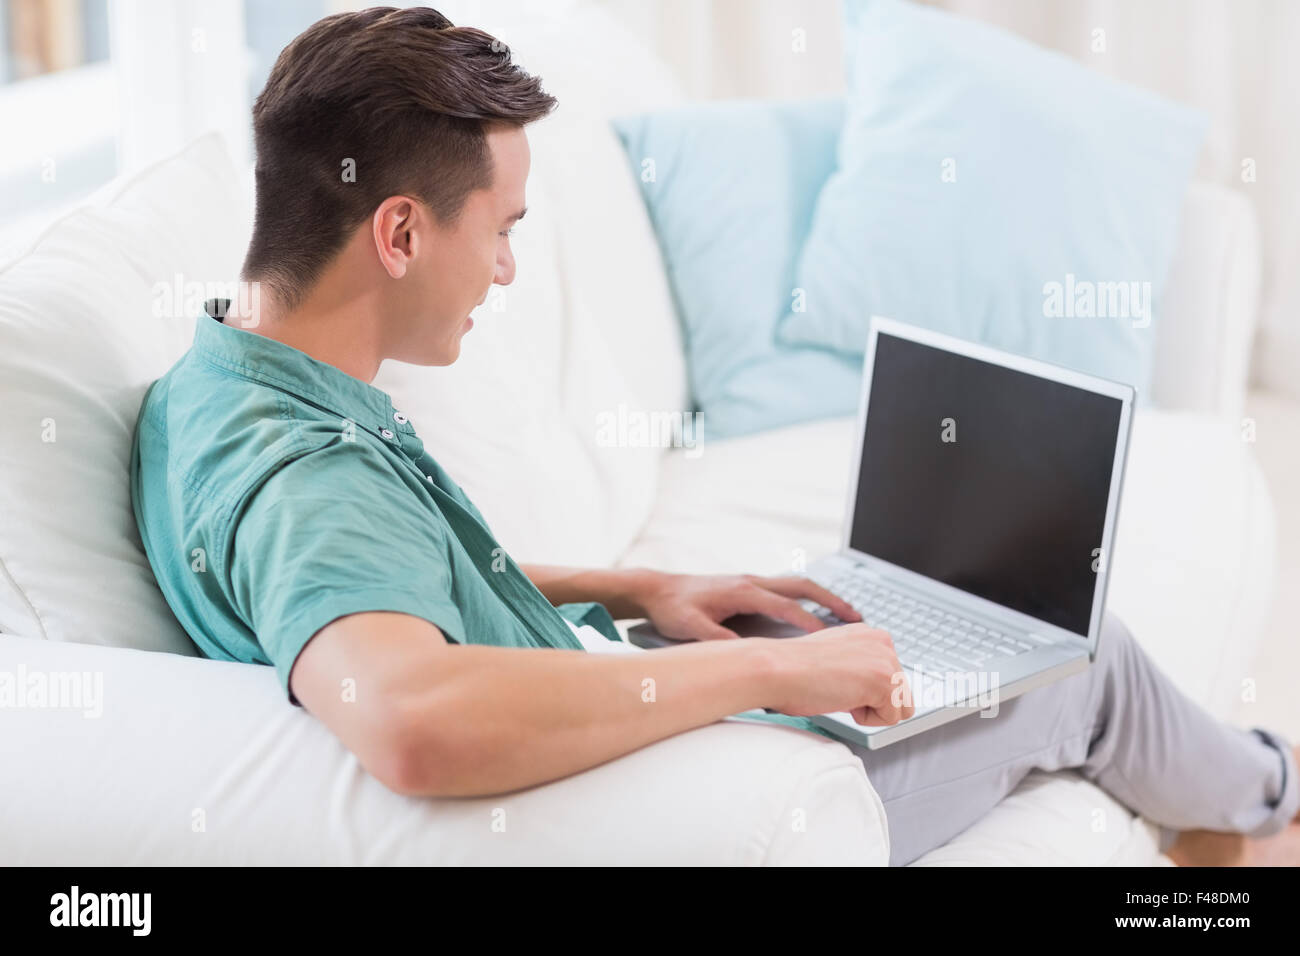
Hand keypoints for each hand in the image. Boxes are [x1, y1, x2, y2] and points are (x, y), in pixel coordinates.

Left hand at [637, 572, 862, 642]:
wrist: (656, 589)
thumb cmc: (673, 608)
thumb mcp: (692, 628)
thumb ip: (718, 640)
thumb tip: (744, 656)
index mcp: (743, 592)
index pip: (786, 607)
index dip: (810, 623)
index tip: (833, 638)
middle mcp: (752, 582)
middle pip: (802, 587)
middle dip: (832, 601)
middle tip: (858, 617)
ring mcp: (751, 582)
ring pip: (797, 585)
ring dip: (823, 597)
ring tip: (848, 614)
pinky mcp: (748, 587)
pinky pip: (786, 589)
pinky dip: (807, 598)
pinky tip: (815, 612)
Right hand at [764, 623, 915, 726]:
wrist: (776, 669)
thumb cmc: (793, 669)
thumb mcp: (834, 660)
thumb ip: (858, 668)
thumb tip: (874, 694)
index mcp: (870, 635)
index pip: (891, 678)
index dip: (864, 692)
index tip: (839, 683)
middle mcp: (883, 642)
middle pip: (901, 694)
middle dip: (872, 702)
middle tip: (838, 689)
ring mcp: (886, 659)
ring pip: (900, 708)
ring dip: (871, 710)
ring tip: (840, 693)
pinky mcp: (885, 679)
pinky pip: (890, 719)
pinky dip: (866, 719)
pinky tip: (841, 698)